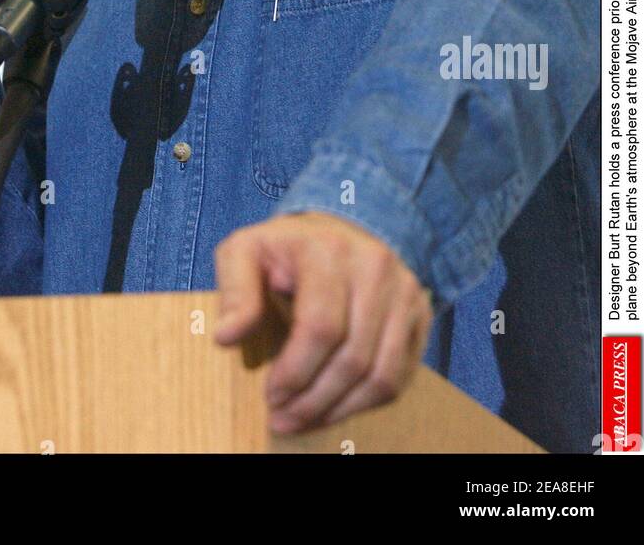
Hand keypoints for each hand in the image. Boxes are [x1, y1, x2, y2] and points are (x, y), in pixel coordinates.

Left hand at [214, 211, 432, 434]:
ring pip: (381, 375)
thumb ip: (234, 292)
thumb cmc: (285, 249)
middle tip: (283, 418)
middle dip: (313, 400)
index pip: (321, 327)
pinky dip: (365, 403)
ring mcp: (405, 291)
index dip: (295, 372)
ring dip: (339, 409)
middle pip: (353, 357)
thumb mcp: (245, 253)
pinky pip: (399, 376)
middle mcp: (375, 267)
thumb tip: (226, 337)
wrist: (337, 228)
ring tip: (305, 418)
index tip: (270, 395)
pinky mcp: (420, 314)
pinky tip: (334, 407)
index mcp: (329, 250)